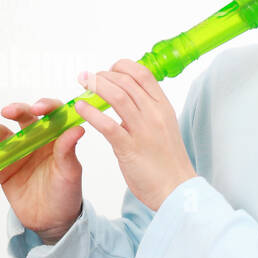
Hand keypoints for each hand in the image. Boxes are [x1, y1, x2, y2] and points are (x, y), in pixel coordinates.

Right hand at [0, 99, 83, 243]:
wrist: (51, 222)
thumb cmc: (66, 195)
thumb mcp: (70, 174)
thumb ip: (68, 152)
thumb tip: (77, 129)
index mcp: (55, 137)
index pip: (51, 113)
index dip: (45, 106)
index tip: (38, 109)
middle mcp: (34, 139)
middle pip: (23, 118)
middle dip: (16, 111)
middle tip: (7, 111)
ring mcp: (16, 151)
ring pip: (0, 134)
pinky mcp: (0, 167)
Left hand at [73, 59, 195, 210]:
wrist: (177, 190)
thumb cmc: (168, 162)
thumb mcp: (163, 128)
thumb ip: (145, 113)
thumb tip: (123, 101)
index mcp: (164, 107)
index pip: (144, 74)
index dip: (123, 66)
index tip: (108, 70)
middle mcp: (155, 114)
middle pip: (127, 82)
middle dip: (103, 75)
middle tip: (87, 77)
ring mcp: (143, 131)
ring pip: (118, 97)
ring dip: (97, 86)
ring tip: (82, 83)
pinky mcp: (130, 149)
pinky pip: (108, 125)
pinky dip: (92, 113)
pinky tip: (81, 108)